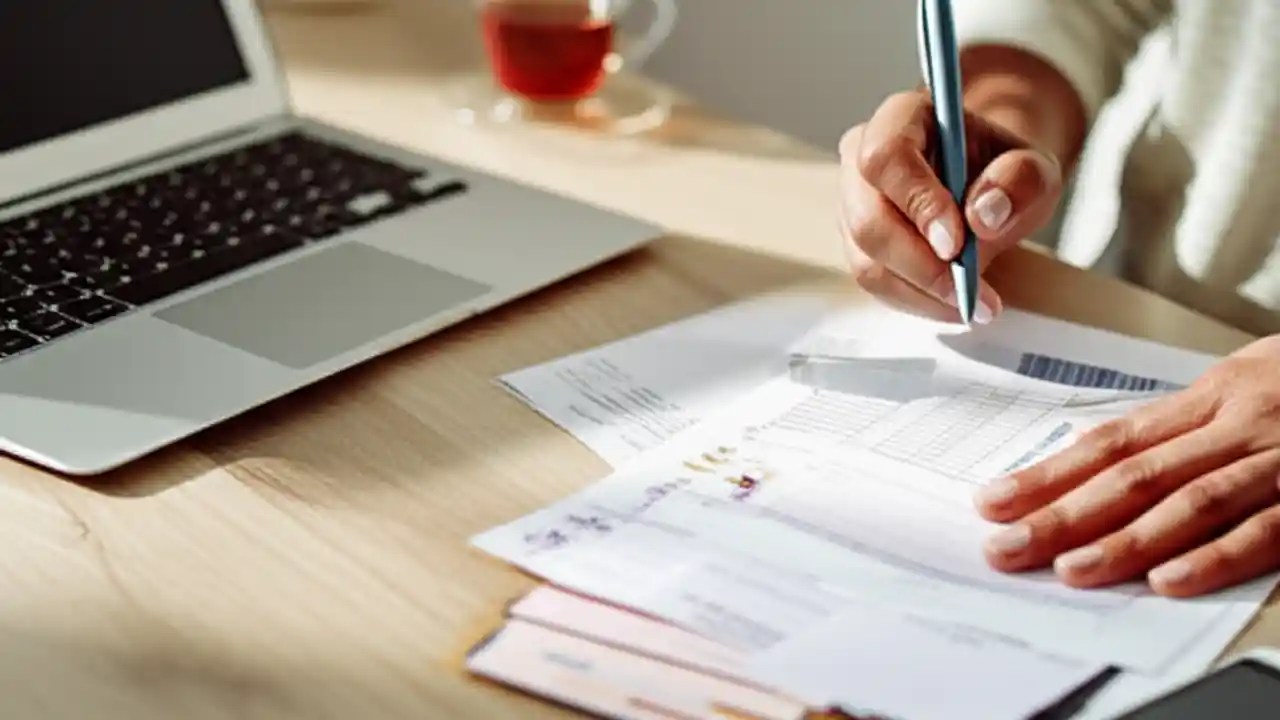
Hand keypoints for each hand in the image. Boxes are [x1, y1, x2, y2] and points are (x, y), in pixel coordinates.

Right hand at [838, 89, 1063, 323]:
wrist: (987, 185)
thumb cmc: (1003, 171)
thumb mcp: (1034, 168)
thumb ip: (1021, 180)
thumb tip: (985, 214)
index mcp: (902, 118)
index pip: (887, 156)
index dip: (917, 202)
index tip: (956, 244)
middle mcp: (861, 157)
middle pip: (868, 220)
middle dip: (920, 264)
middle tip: (969, 289)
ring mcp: (851, 204)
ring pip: (867, 260)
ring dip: (921, 290)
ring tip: (974, 301)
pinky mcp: (855, 244)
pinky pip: (875, 282)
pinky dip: (916, 300)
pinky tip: (952, 301)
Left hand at [975, 335, 1279, 596]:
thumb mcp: (1248, 382)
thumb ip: (1181, 421)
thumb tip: (1095, 450)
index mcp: (1211, 397)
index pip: (1112, 441)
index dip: (1048, 474)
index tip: (992, 502)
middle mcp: (1239, 422)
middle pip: (1133, 473)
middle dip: (1061, 514)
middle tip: (1002, 546)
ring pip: (1190, 500)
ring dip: (1124, 539)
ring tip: (1067, 569)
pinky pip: (1269, 525)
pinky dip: (1219, 554)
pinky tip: (1170, 579)